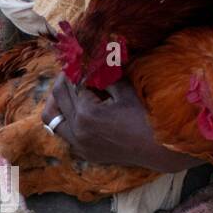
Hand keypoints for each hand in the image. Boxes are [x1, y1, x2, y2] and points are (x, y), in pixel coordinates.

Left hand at [42, 76, 199, 172]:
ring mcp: (79, 144)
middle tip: (74, 70)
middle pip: (58, 97)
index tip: (79, 59)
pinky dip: (67, 118)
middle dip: (65, 80)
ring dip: (58, 101)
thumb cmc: (146, 117)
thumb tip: (90, 61)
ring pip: (53, 119)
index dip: (75, 69)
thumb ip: (103, 75)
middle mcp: (77, 130)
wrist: (159, 150)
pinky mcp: (85, 153)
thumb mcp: (125, 90)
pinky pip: (65, 133)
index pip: (71, 82)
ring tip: (69, 90)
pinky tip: (78, 109)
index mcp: (86, 113)